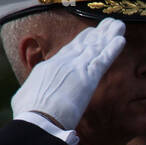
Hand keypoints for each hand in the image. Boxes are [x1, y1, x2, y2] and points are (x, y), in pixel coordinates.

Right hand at [12, 17, 126, 130]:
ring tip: (118, 25)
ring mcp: (75, 69)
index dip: (80, 42)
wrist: (35, 120)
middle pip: (83, 45)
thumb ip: (31, 96)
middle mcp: (62, 64)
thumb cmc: (28, 116)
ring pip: (95, 48)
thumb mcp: (25, 100)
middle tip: (107, 24)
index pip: (67, 52)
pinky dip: (112, 49)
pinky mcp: (88, 78)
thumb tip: (26, 102)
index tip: (89, 33)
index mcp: (47, 69)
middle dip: (96, 34)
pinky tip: (121, 39)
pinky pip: (103, 60)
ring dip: (108, 36)